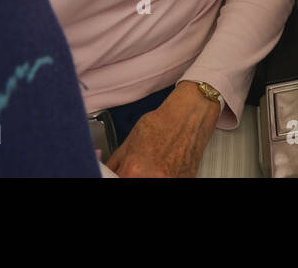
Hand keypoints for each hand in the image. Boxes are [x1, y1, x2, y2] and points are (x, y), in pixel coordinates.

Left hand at [105, 82, 219, 177]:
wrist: (191, 114)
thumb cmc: (163, 122)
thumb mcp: (130, 140)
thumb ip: (115, 163)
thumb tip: (106, 172)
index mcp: (133, 170)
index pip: (115, 182)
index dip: (117, 177)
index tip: (118, 175)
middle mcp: (152, 178)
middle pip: (132, 182)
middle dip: (131, 177)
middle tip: (136, 169)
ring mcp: (171, 181)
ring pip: (150, 182)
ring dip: (148, 176)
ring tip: (153, 166)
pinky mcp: (186, 181)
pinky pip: (169, 183)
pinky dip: (164, 176)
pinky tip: (166, 165)